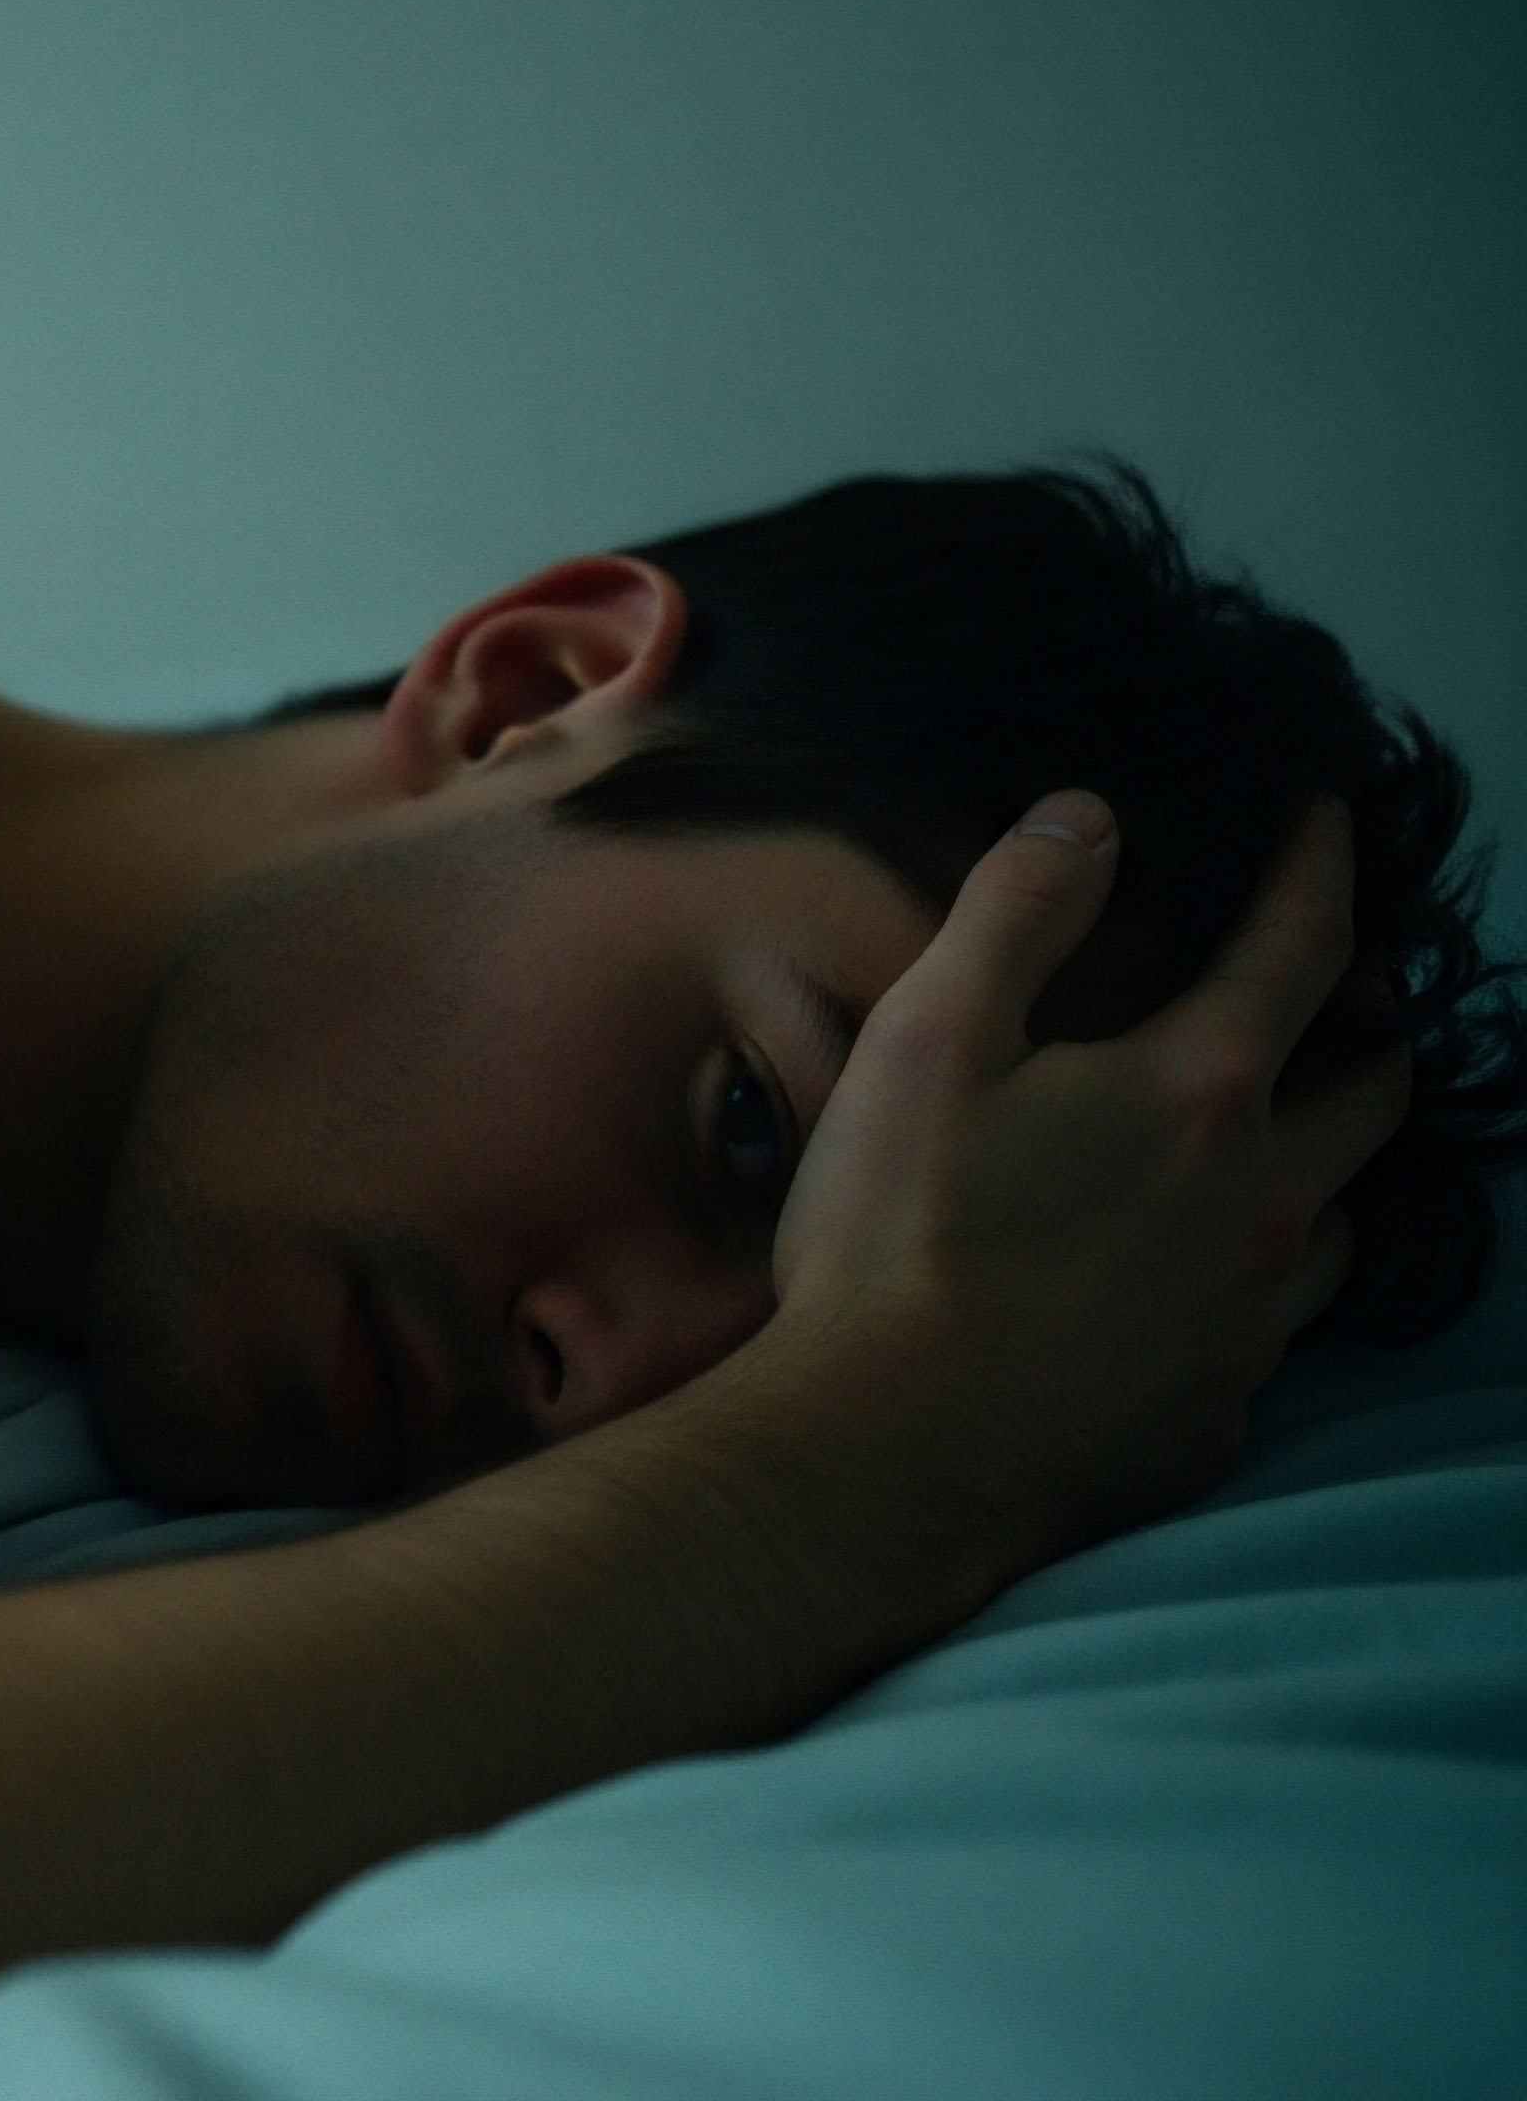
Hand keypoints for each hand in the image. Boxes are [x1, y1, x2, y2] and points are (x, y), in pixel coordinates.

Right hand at [750, 793, 1412, 1564]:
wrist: (890, 1450)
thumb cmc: (899, 1235)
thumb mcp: (927, 1040)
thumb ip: (1017, 913)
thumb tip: (1090, 816)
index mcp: (1201, 1092)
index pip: (1304, 948)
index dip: (1318, 869)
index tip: (1322, 820)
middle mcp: (1266, 1202)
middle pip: (1376, 1091)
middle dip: (1366, 1026)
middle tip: (1326, 996)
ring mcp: (1254, 1319)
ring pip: (1340, 1222)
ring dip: (1320, 1168)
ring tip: (1269, 1152)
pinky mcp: (1217, 1412)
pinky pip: (1269, 1335)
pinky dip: (1250, 1290)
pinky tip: (1191, 1293)